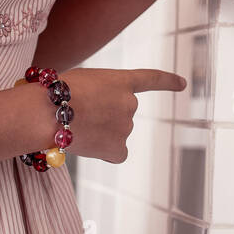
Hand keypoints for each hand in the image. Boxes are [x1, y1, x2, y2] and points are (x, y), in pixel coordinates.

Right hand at [59, 68, 185, 163]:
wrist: (50, 112)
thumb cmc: (57, 94)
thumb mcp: (83, 81)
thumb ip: (100, 93)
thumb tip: (99, 117)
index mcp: (121, 80)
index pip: (151, 79)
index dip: (168, 81)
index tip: (183, 84)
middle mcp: (130, 103)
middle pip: (122, 113)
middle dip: (105, 117)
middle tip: (80, 116)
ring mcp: (126, 126)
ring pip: (116, 134)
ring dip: (100, 133)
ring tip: (78, 127)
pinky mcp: (119, 147)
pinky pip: (117, 153)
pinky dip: (106, 152)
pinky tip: (90, 146)